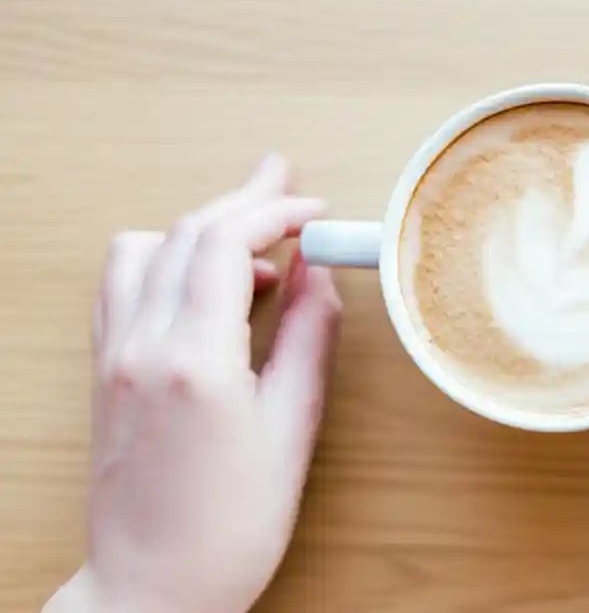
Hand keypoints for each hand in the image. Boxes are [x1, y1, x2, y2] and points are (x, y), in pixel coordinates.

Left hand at [45, 156, 341, 612]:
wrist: (153, 586)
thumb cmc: (229, 527)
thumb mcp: (293, 428)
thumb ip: (308, 337)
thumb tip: (318, 274)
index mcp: (193, 359)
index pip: (225, 242)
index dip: (276, 211)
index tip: (315, 211)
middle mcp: (140, 345)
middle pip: (183, 232)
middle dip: (243, 199)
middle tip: (287, 181)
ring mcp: (113, 356)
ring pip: (143, 249)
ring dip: (198, 228)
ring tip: (252, 244)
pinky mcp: (104, 371)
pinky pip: (121, 285)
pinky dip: (162, 260)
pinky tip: (201, 280)